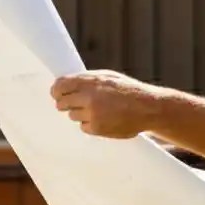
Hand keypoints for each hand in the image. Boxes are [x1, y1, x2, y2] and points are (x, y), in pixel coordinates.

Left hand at [50, 70, 164, 138]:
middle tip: (74, 104)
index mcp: (90, 81)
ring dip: (80, 114)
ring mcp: (92, 114)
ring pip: (72, 116)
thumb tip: (66, 85)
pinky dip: (90, 124)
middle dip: (65, 104)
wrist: (147, 108)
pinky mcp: (97, 128)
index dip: (56, 91)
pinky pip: (83, 127)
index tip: (57, 95)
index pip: (60, 86)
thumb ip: (86, 80)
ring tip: (98, 111)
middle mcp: (88, 97)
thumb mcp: (108, 77)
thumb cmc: (128, 90)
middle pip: (62, 103)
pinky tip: (104, 119)